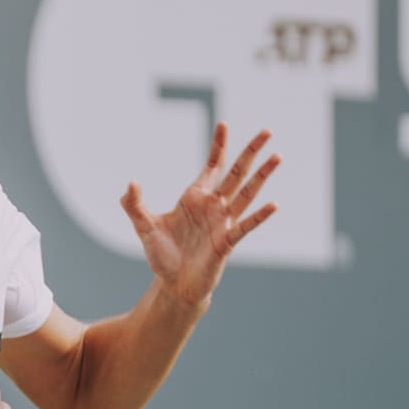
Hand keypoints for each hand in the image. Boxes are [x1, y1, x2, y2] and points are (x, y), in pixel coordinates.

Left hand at [119, 123, 279, 306]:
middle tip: (267, 130)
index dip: (218, 146)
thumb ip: (134, 205)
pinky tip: (274, 205)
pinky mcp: (227, 242)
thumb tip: (130, 184)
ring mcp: (223, 223)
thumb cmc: (162, 255)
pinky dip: (259, 216)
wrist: (173, 285)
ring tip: (278, 157)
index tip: (223, 123)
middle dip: (251, 152)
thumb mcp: (145, 227)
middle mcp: (214, 206)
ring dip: (262, 176)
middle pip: (236, 173)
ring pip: (246, 194)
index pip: (212, 165)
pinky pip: (245, 226)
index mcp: (196, 197)